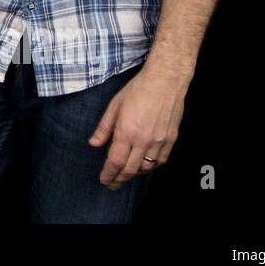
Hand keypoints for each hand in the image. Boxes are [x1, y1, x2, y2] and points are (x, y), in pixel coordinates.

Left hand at [88, 66, 186, 188]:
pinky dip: (151, 166)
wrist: (165, 81)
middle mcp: (143, 140)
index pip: (115, 161)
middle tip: (112, 184)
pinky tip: (145, 165)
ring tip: (126, 174)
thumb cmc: (138, 89)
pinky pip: (161, 160)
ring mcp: (159, 141)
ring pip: (146, 167)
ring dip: (134, 174)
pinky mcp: (171, 139)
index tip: (104, 180)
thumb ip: (104, 127)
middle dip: (119, 179)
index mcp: (126, 132)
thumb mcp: (114, 105)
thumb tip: (93, 143)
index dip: (108, 174)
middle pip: (130, 169)